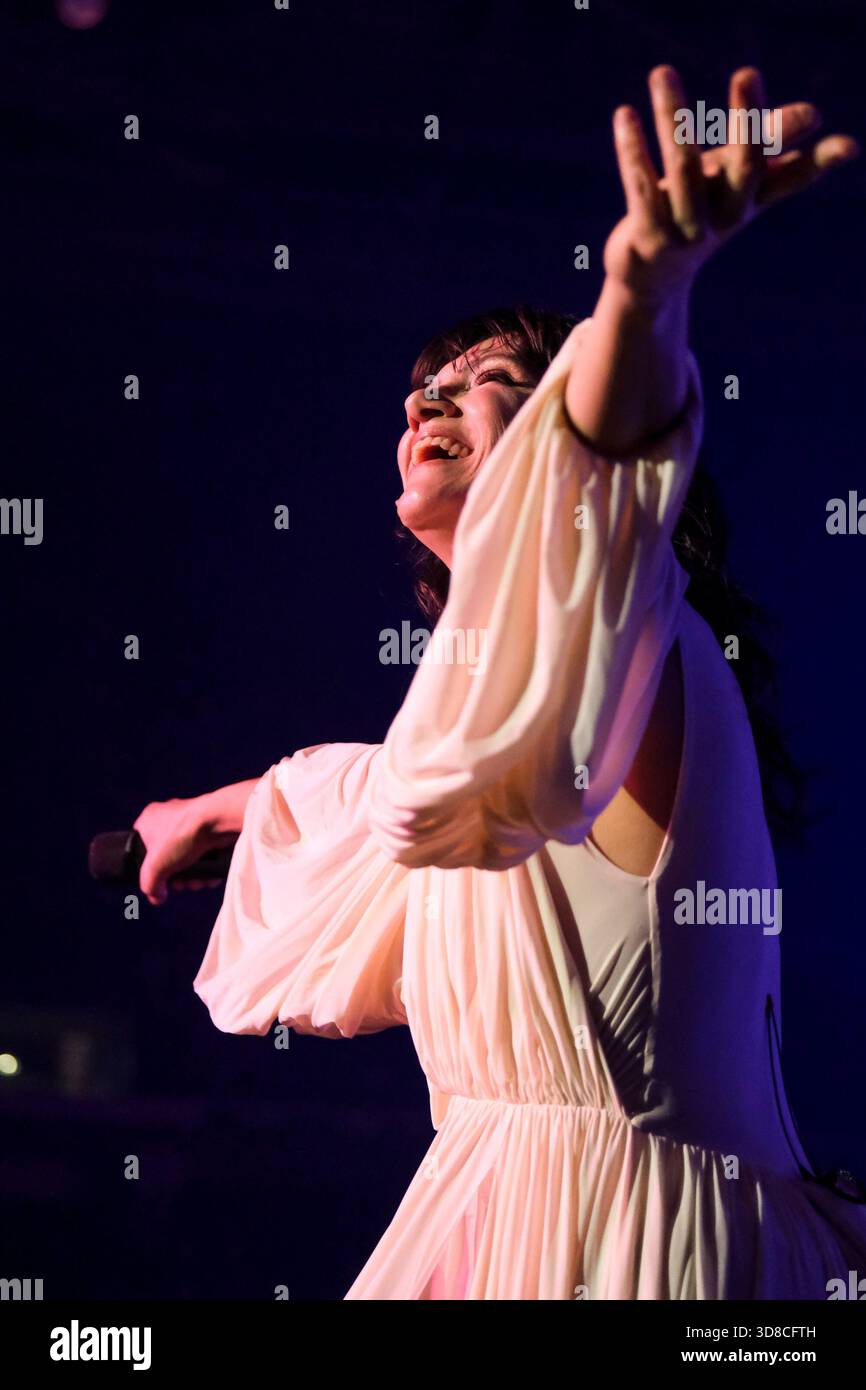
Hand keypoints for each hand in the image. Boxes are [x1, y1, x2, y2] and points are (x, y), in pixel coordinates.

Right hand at [133, 796, 232, 905]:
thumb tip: (157, 897)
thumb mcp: (156, 866)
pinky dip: (207, 867)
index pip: (141, 846)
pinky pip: (204, 853)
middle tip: (182, 883)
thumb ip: (150, 885)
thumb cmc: (182, 834)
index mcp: (149, 819)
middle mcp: (169, 817)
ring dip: (193, 875)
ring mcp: (191, 822)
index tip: (159, 878)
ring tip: (198, 881)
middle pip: (168, 857)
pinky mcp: (210, 829)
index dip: (150, 867)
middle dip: (177, 876)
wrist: (218, 820)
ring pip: (188, 858)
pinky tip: (210, 876)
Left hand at [604, 64, 858, 304]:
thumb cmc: (700, 213)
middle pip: (744, 168)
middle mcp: (725, 218)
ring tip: (663, 72)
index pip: (786, 173)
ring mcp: (687, 232)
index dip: (808, 153)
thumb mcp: (733, 179)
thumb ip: (768, 143)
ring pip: (683, 169)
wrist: (652, 278)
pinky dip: (633, 150)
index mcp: (749, 201)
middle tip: (749, 73)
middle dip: (749, 122)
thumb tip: (817, 116)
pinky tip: (625, 114)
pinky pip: (641, 188)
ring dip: (673, 117)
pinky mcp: (648, 239)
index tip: (825, 125)